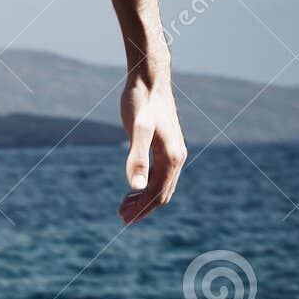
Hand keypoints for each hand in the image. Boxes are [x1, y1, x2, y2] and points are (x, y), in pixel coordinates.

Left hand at [119, 65, 186, 225]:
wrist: (149, 79)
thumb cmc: (141, 101)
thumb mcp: (137, 129)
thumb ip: (137, 158)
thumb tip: (138, 187)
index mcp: (172, 157)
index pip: (158, 193)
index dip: (142, 209)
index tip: (124, 220)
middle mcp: (177, 157)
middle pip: (163, 193)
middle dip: (143, 208)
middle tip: (121, 217)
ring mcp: (173, 151)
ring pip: (162, 184)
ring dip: (144, 198)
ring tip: (124, 206)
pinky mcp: (166, 145)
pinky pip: (160, 173)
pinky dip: (147, 184)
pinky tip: (134, 185)